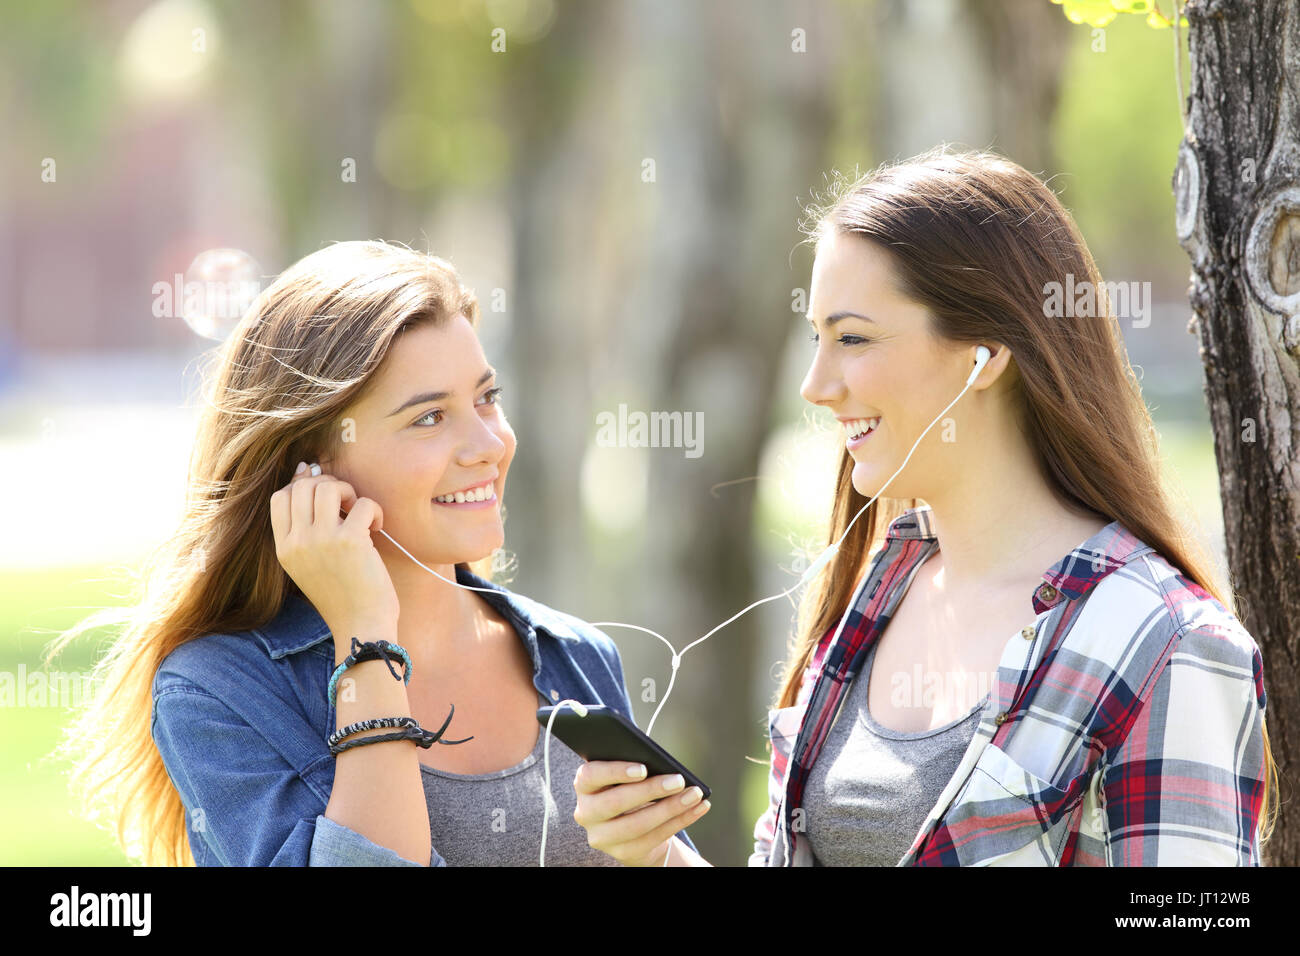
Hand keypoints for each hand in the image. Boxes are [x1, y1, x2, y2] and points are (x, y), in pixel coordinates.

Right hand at [269, 462, 399, 645]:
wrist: (361, 626)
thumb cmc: (342, 594)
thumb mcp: (309, 564)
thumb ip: (304, 528)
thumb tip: (306, 472)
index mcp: (284, 549)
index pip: (280, 497)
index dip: (305, 487)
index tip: (327, 497)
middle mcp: (298, 543)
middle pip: (303, 486)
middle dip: (329, 485)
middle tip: (346, 505)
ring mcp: (322, 540)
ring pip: (328, 487)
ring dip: (349, 491)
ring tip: (358, 513)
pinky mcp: (351, 541)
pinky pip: (362, 503)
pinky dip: (374, 510)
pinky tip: (377, 528)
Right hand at [572, 761, 709, 865]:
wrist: (631, 824)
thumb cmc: (629, 787)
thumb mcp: (624, 774)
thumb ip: (633, 764)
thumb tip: (660, 763)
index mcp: (584, 785)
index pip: (590, 776)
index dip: (615, 772)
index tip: (643, 768)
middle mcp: (586, 812)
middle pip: (616, 802)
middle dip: (651, 790)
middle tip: (678, 781)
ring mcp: (602, 836)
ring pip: (637, 825)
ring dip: (670, 809)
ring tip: (694, 795)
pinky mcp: (621, 853)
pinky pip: (654, 838)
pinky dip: (680, 821)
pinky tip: (697, 808)